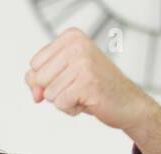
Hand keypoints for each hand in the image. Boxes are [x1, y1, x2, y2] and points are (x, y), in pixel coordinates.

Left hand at [24, 27, 151, 129]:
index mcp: (71, 37)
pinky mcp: (87, 82)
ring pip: (48, 93)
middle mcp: (77, 45)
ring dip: (63, 100)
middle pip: (38, 78)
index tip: (70, 76)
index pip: (34, 64)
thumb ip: (37, 80)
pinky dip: (71, 109)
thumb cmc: (92, 87)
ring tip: (84, 93)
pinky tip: (88, 101)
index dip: (47, 79)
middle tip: (78, 86)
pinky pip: (60, 104)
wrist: (126, 102)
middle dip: (54, 90)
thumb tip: (35, 94)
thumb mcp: (61, 76)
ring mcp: (83, 63)